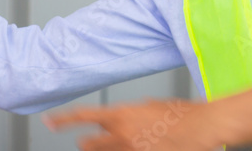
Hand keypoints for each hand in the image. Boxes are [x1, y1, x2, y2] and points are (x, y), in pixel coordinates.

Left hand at [44, 99, 224, 150]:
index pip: (82, 116)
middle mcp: (121, 135)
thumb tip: (116, 122)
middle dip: (87, 144)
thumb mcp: (146, 107)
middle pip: (88, 145)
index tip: (49, 122)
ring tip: (124, 143)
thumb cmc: (178, 114)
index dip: (62, 120)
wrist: (201, 127)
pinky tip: (142, 146)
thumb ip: (126, 116)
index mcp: (120, 115)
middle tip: (92, 142)